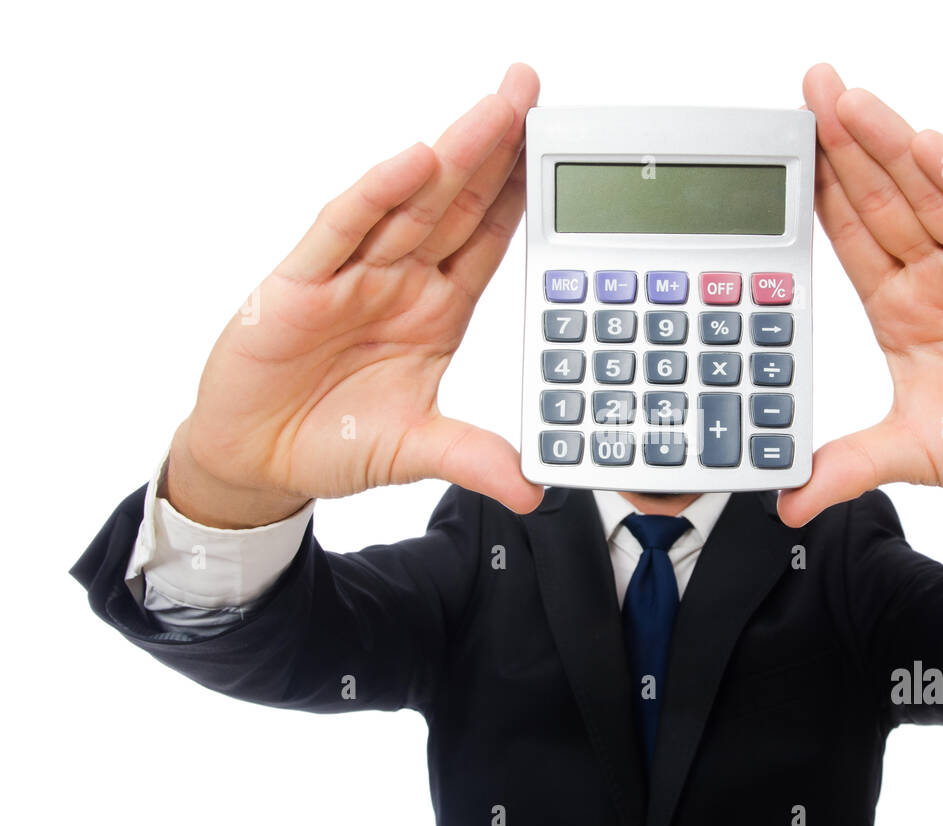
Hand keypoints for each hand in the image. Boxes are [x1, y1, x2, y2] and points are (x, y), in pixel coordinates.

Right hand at [166, 65, 544, 527]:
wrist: (255, 459)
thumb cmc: (329, 439)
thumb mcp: (415, 451)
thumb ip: (471, 457)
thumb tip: (531, 488)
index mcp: (438, 310)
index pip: (489, 238)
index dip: (520, 193)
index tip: (554, 147)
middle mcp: (401, 281)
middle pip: (458, 202)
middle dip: (496, 145)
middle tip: (531, 89)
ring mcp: (354, 277)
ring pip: (410, 203)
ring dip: (453, 154)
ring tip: (495, 108)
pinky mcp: (301, 285)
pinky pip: (343, 231)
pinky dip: (376, 196)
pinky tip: (413, 163)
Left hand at [778, 64, 942, 547]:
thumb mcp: (912, 454)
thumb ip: (850, 466)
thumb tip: (788, 501)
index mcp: (900, 307)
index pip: (850, 236)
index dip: (821, 190)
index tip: (788, 144)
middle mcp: (938, 277)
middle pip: (885, 199)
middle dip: (848, 144)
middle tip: (812, 89)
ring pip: (935, 196)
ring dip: (895, 148)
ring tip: (854, 104)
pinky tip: (933, 148)